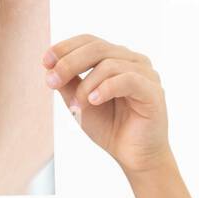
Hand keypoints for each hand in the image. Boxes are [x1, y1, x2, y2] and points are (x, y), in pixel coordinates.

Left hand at [43, 34, 170, 173]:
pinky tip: (94, 101)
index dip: (65, 48)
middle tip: (52, 81)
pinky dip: (106, 88)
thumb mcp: (79, 101)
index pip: (89, 41)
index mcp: (116, 58)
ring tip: (76, 105)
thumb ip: (68, 83)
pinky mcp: (153, 91)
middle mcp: (132, 61)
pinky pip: (128, 79)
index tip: (45, 61)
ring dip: (86, 85)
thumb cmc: (109, 126)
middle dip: (69, 63)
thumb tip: (50, 67)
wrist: (133, 155)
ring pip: (109, 64)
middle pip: (97, 48)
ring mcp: (145, 74)